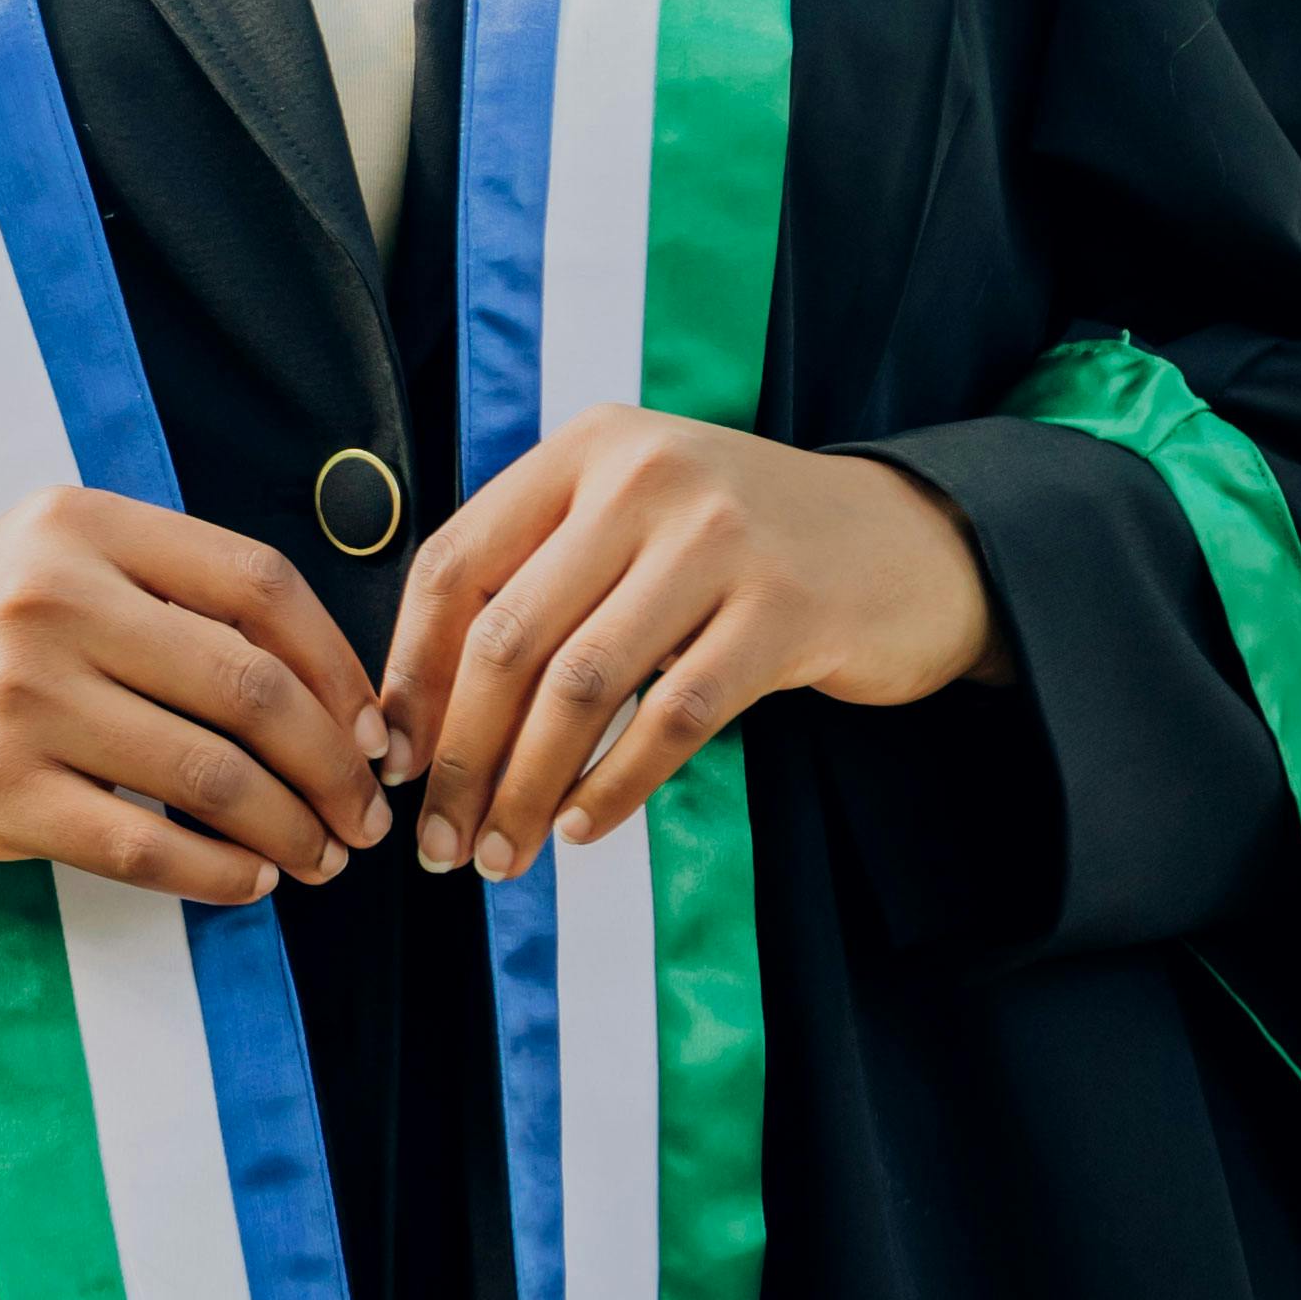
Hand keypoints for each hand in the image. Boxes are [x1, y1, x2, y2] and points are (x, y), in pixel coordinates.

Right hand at [0, 488, 399, 908]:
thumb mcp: (59, 562)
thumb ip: (173, 591)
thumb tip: (330, 685)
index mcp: (81, 524)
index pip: (256, 582)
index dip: (336, 660)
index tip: (369, 721)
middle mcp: (53, 599)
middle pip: (250, 684)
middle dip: (333, 761)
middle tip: (364, 810)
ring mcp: (23, 698)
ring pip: (210, 774)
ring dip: (292, 826)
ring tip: (323, 854)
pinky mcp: (0, 793)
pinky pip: (145, 845)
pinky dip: (220, 872)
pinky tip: (252, 879)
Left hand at [381, 412, 1005, 881]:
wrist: (907, 541)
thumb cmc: (741, 545)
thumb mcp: (634, 518)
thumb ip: (539, 578)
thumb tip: (418, 710)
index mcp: (589, 446)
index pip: (457, 560)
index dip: (411, 668)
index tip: (393, 755)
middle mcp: (645, 476)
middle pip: (508, 634)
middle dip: (460, 752)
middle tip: (438, 836)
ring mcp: (719, 540)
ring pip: (580, 686)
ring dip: (524, 786)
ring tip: (500, 853)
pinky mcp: (783, 612)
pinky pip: (671, 719)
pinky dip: (613, 785)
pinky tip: (581, 825)